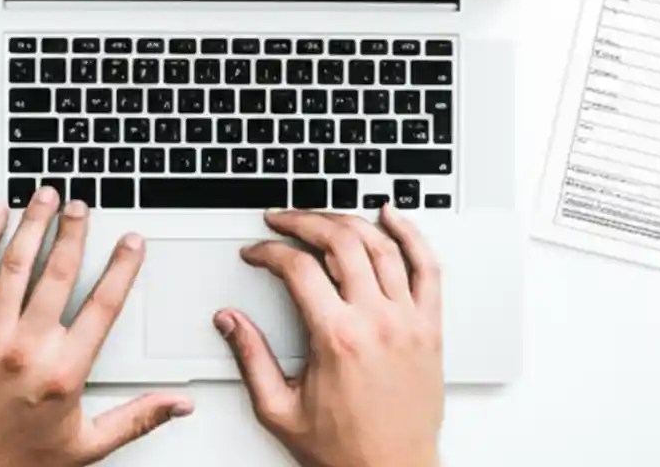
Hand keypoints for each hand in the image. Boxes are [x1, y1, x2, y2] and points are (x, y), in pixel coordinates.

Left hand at [0, 188, 191, 466]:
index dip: (121, 268)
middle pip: (58, 273)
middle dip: (74, 231)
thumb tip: (179, 405)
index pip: (103, 305)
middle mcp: (27, 349)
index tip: (131, 242)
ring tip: (43, 197)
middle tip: (81, 204)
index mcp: (64, 372)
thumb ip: (137, 418)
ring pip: (14, 266)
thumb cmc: (16, 463)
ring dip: (31, 225)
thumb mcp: (87, 445)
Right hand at [215, 205, 442, 466]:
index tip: (256, 253)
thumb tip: (229, 321)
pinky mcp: (430, 327)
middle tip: (282, 221)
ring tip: (323, 215)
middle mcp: (376, 321)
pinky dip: (412, 234)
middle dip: (303, 221)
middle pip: (340, 242)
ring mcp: (408, 320)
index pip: (298, 268)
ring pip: (381, 246)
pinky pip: (427, 267)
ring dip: (349, 220)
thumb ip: (250, 358)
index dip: (269, 252)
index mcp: (337, 338)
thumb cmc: (344, 449)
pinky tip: (393, 218)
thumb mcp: (279, 409)